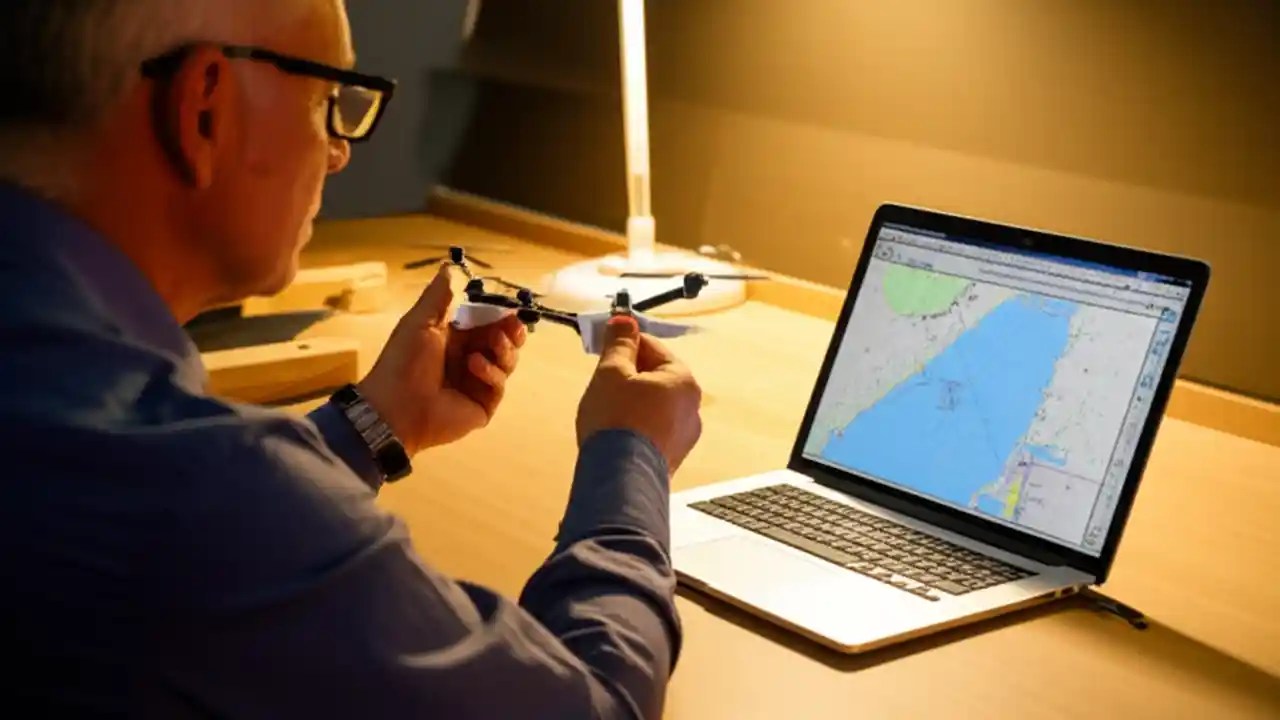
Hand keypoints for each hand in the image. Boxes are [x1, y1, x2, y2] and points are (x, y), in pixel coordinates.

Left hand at [358, 265, 526, 455]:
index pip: (486, 322)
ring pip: (507, 361)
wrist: (396, 407)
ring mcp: (478, 383)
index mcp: (454, 338)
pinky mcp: (483, 405)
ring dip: (504, 349)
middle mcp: (469, 359)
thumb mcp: (420, 322)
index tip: (512, 307)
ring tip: (494, 343)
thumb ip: (439, 296)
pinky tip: (475, 366)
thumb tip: (449, 265)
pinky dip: (491, 372)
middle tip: (514, 326)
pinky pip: (499, 385)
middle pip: (503, 341)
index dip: (500, 314)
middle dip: (511, 332)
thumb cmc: (405, 361)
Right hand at [576, 315, 702, 473]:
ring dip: (633, 402)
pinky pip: (654, 430)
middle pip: (656, 377)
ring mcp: (685, 435)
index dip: (625, 344)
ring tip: (607, 412)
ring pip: (655, 405)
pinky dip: (637, 426)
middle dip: (629, 376)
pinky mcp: (673, 458)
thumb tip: (625, 321)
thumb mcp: (611, 373)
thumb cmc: (616, 418)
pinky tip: (618, 434)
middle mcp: (692, 406)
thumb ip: (619, 344)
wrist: (620, 478)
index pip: (652, 347)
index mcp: (682, 380)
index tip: (603, 347)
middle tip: (603, 383)